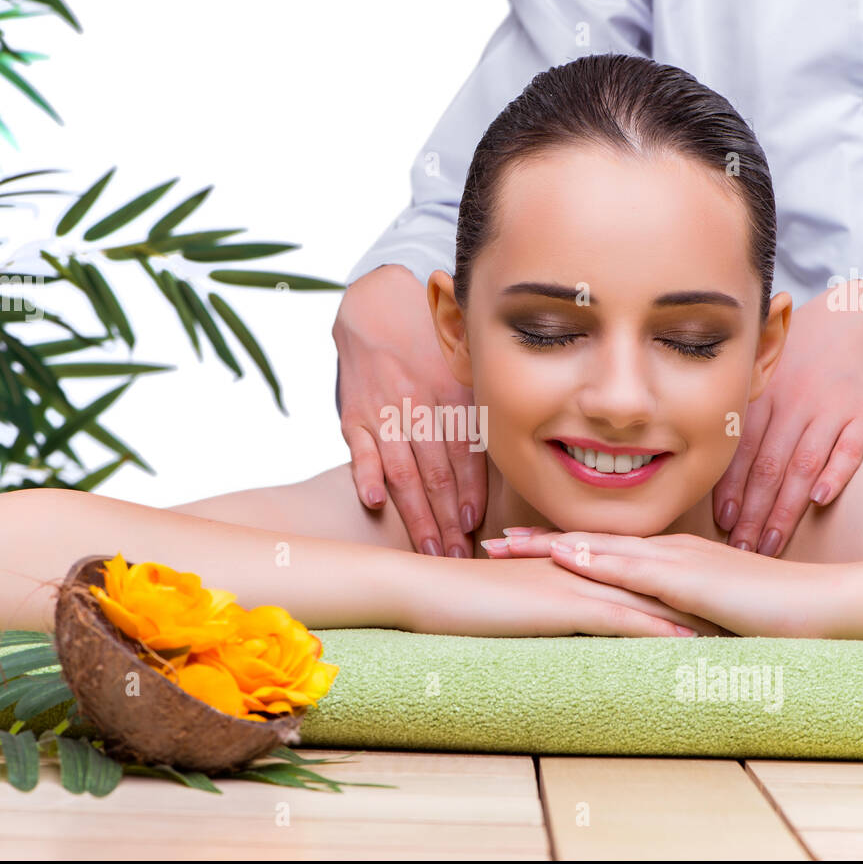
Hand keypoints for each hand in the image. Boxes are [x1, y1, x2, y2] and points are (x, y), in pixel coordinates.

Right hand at [332, 264, 486, 558]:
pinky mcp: (354, 415)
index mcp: (454, 396)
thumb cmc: (432, 348)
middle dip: (448, 520)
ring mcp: (385, 412)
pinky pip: (360, 449)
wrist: (378, 306)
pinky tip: (374, 502)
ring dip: (416, 514)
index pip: (466, 454)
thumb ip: (480, 414)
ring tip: (428, 550)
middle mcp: (421, 405)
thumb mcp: (465, 370)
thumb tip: (508, 461)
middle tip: (456, 557)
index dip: (472, 492)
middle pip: (437, 473)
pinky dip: (365, 475)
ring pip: (403, 470)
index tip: (478, 527)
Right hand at [406, 554, 720, 637]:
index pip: (633, 576)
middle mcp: (581, 570)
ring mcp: (575, 584)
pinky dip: (657, 629)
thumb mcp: (510, 603)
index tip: (709, 604)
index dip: (673, 590)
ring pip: (647, 598)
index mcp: (571, 567)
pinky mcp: (564, 604)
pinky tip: (687, 643)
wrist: (426, 589)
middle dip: (695, 599)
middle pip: (652, 583)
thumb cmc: (458, 600)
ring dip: (690, 614)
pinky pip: (621, 618)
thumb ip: (538, 605)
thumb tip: (555, 622)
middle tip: (737, 614)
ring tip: (733, 631)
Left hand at [489, 530, 830, 638]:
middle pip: (589, 543)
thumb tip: (657, 638)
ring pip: (600, 547)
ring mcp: (677, 559)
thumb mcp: (716, 616)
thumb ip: (683, 619)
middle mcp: (667, 551)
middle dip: (537, 542)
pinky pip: (632, 567)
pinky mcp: (689, 577)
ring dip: (550, 545)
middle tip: (490, 542)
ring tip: (506, 544)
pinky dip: (594, 561)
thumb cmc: (775, 616)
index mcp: (671, 560)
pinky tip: (563, 559)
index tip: (520, 550)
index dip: (560, 550)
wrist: (823, 606)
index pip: (604, 552)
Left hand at [715, 282, 862, 556]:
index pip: (740, 454)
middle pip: (768, 466)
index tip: (721, 525)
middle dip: (752, 513)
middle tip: (741, 551)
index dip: (728, 490)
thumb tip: (711, 484)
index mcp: (760, 402)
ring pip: (803, 464)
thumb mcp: (763, 385)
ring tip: (770, 543)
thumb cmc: (797, 367)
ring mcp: (829, 409)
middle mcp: (791, 405)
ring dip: (785, 508)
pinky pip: (849, 448)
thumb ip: (743, 428)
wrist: (852, 323)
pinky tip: (820, 501)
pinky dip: (835, 474)